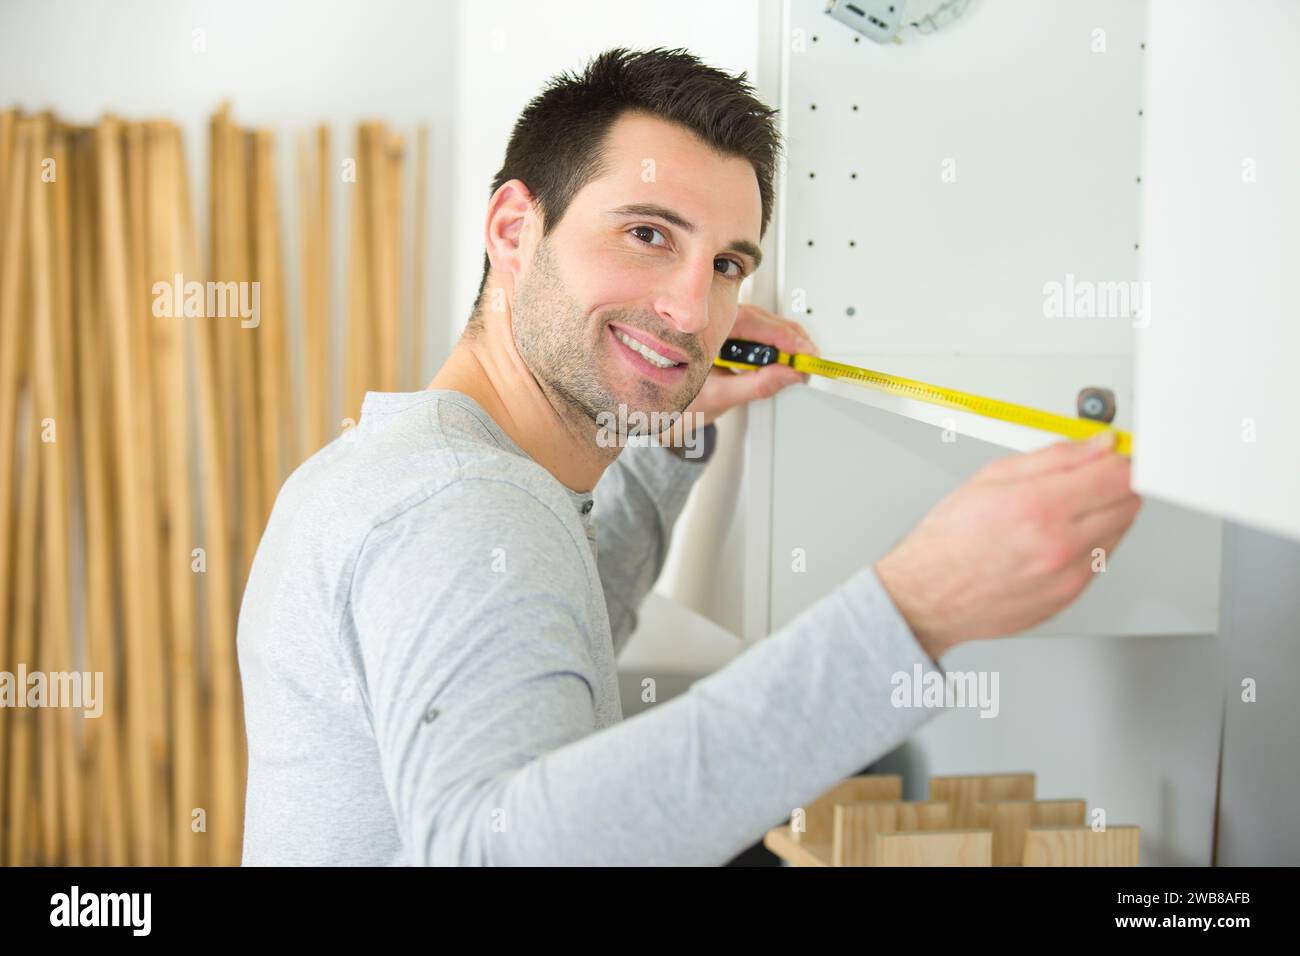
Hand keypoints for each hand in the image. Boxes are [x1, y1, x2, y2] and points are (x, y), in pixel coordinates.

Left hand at [683, 304, 818, 425]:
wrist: (662, 408)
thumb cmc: (682, 399)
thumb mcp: (720, 396)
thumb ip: (756, 386)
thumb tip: (787, 374)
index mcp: (707, 329)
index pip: (757, 324)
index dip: (787, 339)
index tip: (806, 354)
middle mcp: (716, 322)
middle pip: (766, 321)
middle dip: (793, 341)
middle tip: (811, 361)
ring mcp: (726, 325)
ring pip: (766, 325)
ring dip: (788, 342)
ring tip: (802, 361)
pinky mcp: (733, 334)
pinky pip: (760, 333)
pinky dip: (778, 345)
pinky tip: (788, 357)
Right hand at [875, 431, 1142, 661]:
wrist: (927, 597)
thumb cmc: (947, 541)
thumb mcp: (990, 478)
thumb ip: (1053, 457)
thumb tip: (1096, 444)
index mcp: (1038, 507)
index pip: (1118, 474)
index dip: (1119, 457)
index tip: (1111, 454)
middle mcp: (1060, 545)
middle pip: (1129, 502)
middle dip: (1114, 484)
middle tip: (1088, 478)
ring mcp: (1068, 576)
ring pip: (1120, 531)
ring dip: (1104, 514)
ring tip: (1062, 512)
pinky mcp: (1069, 596)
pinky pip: (1101, 560)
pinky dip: (1089, 544)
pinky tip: (1055, 539)